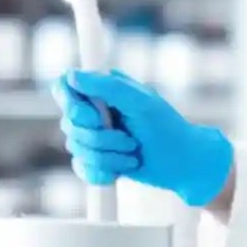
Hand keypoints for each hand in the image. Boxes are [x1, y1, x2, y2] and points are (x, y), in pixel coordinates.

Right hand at [52, 70, 234, 207]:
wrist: (182, 164)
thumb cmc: (167, 129)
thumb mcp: (141, 102)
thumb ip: (107, 86)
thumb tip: (73, 75)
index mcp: (102, 91)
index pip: (64, 88)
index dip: (72, 105)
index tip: (95, 117)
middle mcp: (94, 111)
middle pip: (69, 123)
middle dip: (100, 138)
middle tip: (130, 139)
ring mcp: (93, 136)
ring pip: (76, 148)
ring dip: (107, 156)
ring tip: (132, 155)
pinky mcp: (95, 160)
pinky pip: (81, 168)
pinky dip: (103, 171)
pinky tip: (123, 168)